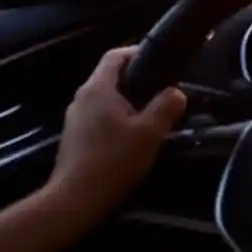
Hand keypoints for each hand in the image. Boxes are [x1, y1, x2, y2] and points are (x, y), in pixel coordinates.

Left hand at [46, 46, 186, 220]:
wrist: (76, 198)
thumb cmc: (113, 160)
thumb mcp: (149, 133)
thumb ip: (166, 107)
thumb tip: (177, 92)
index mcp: (98, 88)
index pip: (116, 55)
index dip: (137, 53)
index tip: (160, 62)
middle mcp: (82, 97)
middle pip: (110, 77)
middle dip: (136, 80)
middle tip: (162, 92)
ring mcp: (75, 118)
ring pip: (105, 99)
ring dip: (127, 102)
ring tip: (151, 116)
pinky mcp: (74, 137)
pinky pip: (98, 117)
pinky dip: (116, 119)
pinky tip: (131, 138)